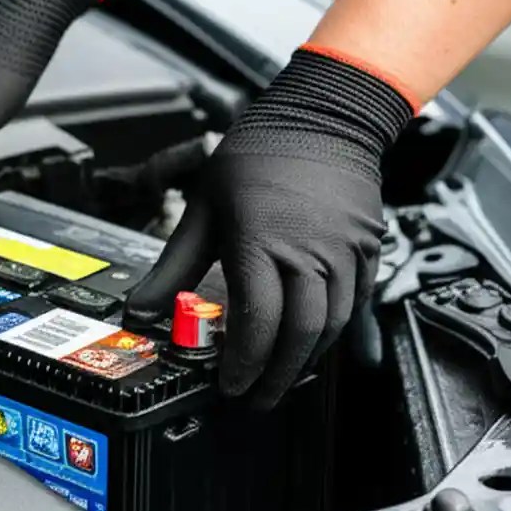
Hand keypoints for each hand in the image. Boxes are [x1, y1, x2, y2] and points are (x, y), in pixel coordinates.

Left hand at [125, 47, 415, 407]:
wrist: (324, 112)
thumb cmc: (261, 151)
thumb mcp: (204, 207)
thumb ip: (174, 267)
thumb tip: (143, 309)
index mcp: (263, 242)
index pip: (258, 324)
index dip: (243, 364)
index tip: (228, 384)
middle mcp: (310, 252)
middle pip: (301, 337)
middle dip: (277, 377)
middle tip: (256, 397)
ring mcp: (345, 253)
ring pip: (332, 326)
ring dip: (306, 359)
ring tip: (281, 375)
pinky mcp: (367, 249)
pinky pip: (355, 303)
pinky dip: (332, 329)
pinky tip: (311, 339)